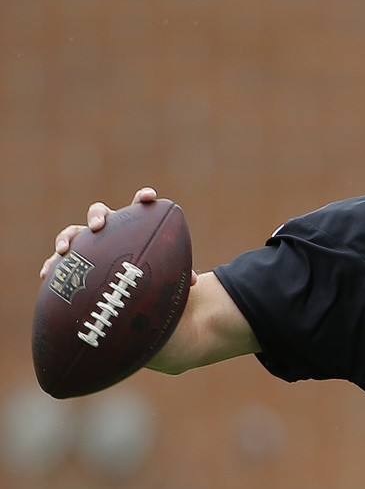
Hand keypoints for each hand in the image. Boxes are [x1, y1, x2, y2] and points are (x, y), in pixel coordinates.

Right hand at [39, 187, 163, 279]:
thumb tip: (194, 281)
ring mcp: (88, 244)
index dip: (143, 198)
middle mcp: (109, 231)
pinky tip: (46, 274)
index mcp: (133, 228)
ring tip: (65, 250)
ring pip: (74, 232)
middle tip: (99, 227)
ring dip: (68, 237)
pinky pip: (58, 260)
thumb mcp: (160, 275)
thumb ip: (175, 274)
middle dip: (98, 216)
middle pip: (99, 212)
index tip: (149, 197)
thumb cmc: (146, 276)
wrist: (123, 291)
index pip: (138, 207)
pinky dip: (51, 264)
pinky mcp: (72, 262)